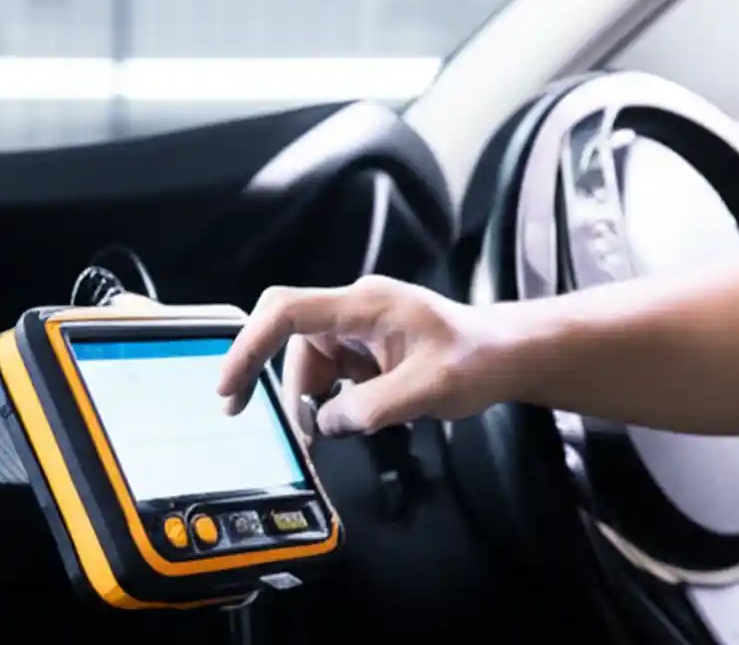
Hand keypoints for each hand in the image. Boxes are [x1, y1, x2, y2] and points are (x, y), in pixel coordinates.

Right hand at [216, 276, 517, 436]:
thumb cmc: (478, 359)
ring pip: (312, 364)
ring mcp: (360, 328)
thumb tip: (327, 422)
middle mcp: (356, 310)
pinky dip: (337, 400)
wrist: (507, 355)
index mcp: (366, 305)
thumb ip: (373, 407)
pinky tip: (361, 416)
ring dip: (318, 400)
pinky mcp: (367, 348)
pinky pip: (334, 374)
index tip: (231, 386)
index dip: (250, 345)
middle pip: (294, 343)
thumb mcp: (429, 389)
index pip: (288, 312)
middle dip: (288, 388)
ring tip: (344, 429)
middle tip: (295, 434)